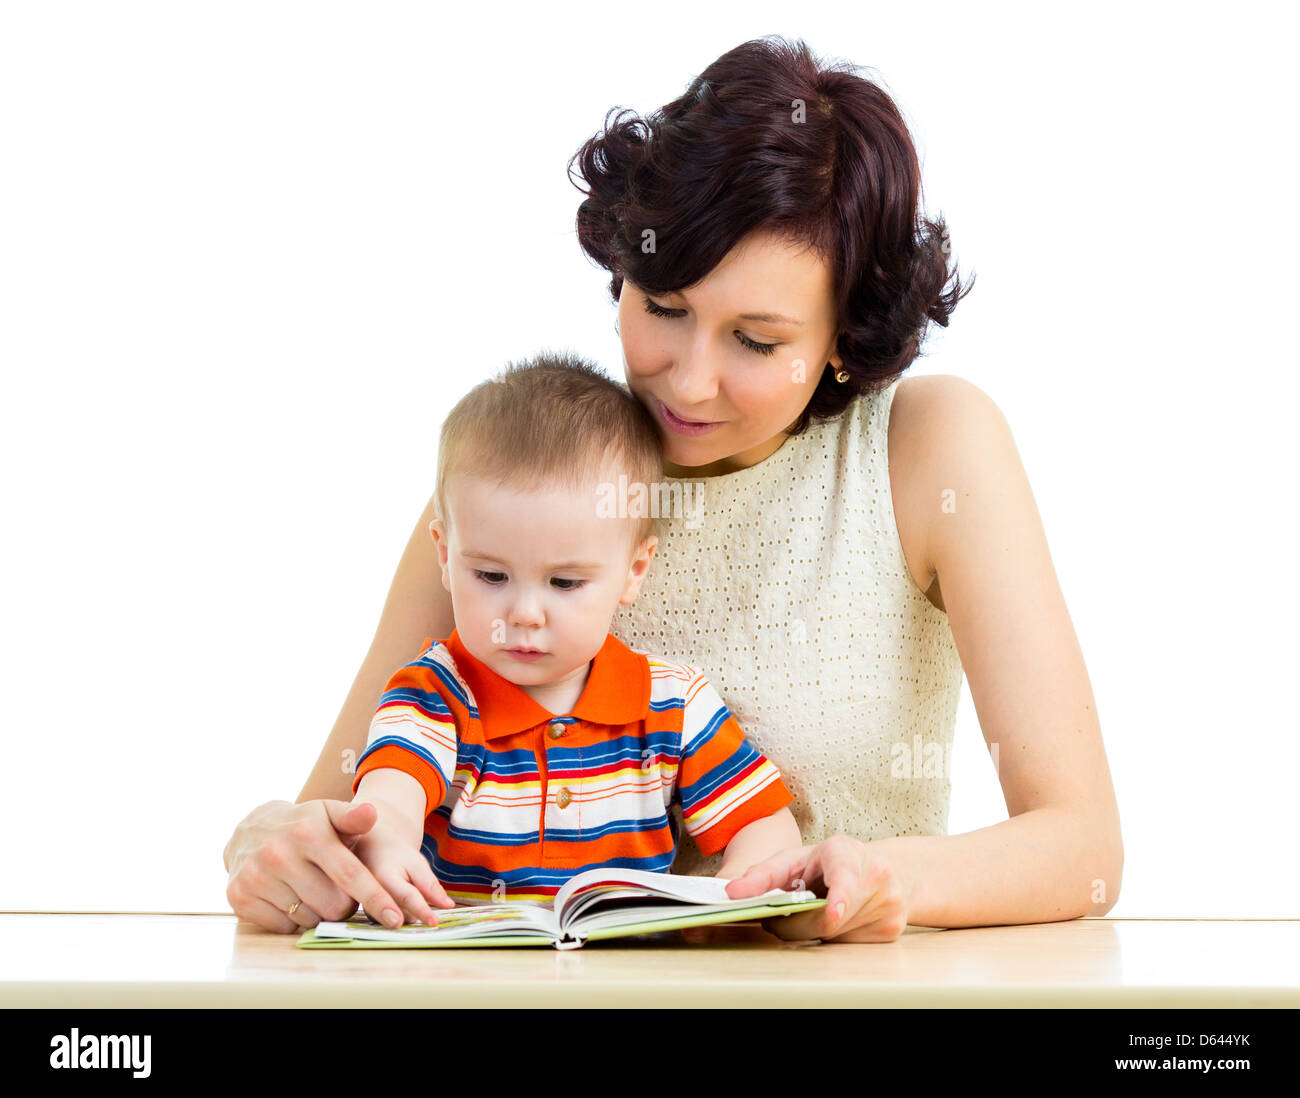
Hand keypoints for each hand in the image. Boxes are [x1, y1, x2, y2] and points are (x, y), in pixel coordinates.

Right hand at [224, 798, 440, 933]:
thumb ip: (353, 817)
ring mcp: (256, 877)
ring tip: (312, 890)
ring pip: (309, 919)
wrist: (250, 828)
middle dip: (344, 905)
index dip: (375, 899)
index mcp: (309, 832)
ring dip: (318, 912)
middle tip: (339, 892)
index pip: (350, 874)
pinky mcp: (239, 897)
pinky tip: (289, 896)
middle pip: (332, 906)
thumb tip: (372, 812)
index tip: (395, 919)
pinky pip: (283, 927)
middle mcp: (279, 854)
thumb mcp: (329, 813)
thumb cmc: (304, 824)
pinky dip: (292, 919)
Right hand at [348, 806, 454, 927]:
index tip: (434, 922)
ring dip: (400, 918)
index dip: (421, 910)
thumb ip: (429, 884)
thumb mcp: (416, 863)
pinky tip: (391, 909)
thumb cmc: (396, 857)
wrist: (368, 850)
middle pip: (397, 915)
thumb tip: (448, 906)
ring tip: (400, 897)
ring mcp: (356, 904)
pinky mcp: (351, 913)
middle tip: (421, 908)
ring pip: (387, 922)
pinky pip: (376, 924)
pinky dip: (389, 920)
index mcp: (383, 874)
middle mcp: (365, 892)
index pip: (405, 896)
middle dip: (412, 915)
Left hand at [721, 836, 910, 942]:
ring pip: (838, 934)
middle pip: (829, 917)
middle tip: (778, 922)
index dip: (840, 895)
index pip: (844, 873)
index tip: (833, 912)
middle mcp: (876, 874)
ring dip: (815, 931)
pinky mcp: (893, 927)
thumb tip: (731, 894)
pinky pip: (851, 943)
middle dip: (798, 924)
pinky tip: (835, 919)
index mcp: (846, 851)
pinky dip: (835, 936)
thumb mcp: (794, 860)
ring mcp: (889, 903)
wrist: (880, 869)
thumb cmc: (827, 864)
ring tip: (812, 911)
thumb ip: (762, 875)